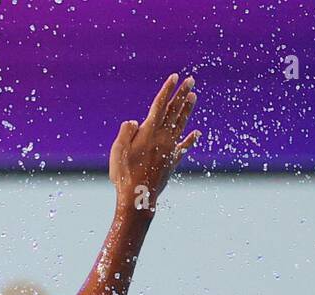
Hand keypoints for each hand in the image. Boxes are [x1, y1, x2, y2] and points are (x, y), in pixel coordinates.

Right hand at [109, 73, 200, 211]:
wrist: (138, 197)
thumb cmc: (124, 175)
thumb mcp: (117, 151)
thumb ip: (126, 133)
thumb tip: (134, 121)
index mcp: (148, 132)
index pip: (159, 106)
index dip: (167, 90)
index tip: (175, 77)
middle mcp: (162, 138)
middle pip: (174, 111)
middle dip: (182, 94)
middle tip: (191, 80)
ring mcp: (169, 149)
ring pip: (181, 124)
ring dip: (187, 109)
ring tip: (194, 96)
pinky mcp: (172, 161)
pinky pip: (184, 147)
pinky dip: (191, 139)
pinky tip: (197, 133)